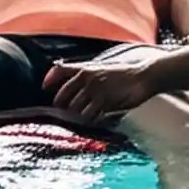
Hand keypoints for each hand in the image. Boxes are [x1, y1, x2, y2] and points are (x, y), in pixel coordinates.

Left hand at [43, 59, 157, 124]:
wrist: (144, 76)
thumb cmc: (124, 74)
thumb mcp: (101, 69)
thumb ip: (85, 74)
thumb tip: (69, 80)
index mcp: (84, 68)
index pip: (58, 71)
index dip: (49, 80)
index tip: (45, 88)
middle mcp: (86, 78)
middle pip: (61, 97)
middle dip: (64, 107)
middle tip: (71, 110)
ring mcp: (94, 90)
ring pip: (74, 110)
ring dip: (79, 115)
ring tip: (90, 113)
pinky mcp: (104, 101)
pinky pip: (89, 116)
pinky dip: (91, 119)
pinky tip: (98, 117)